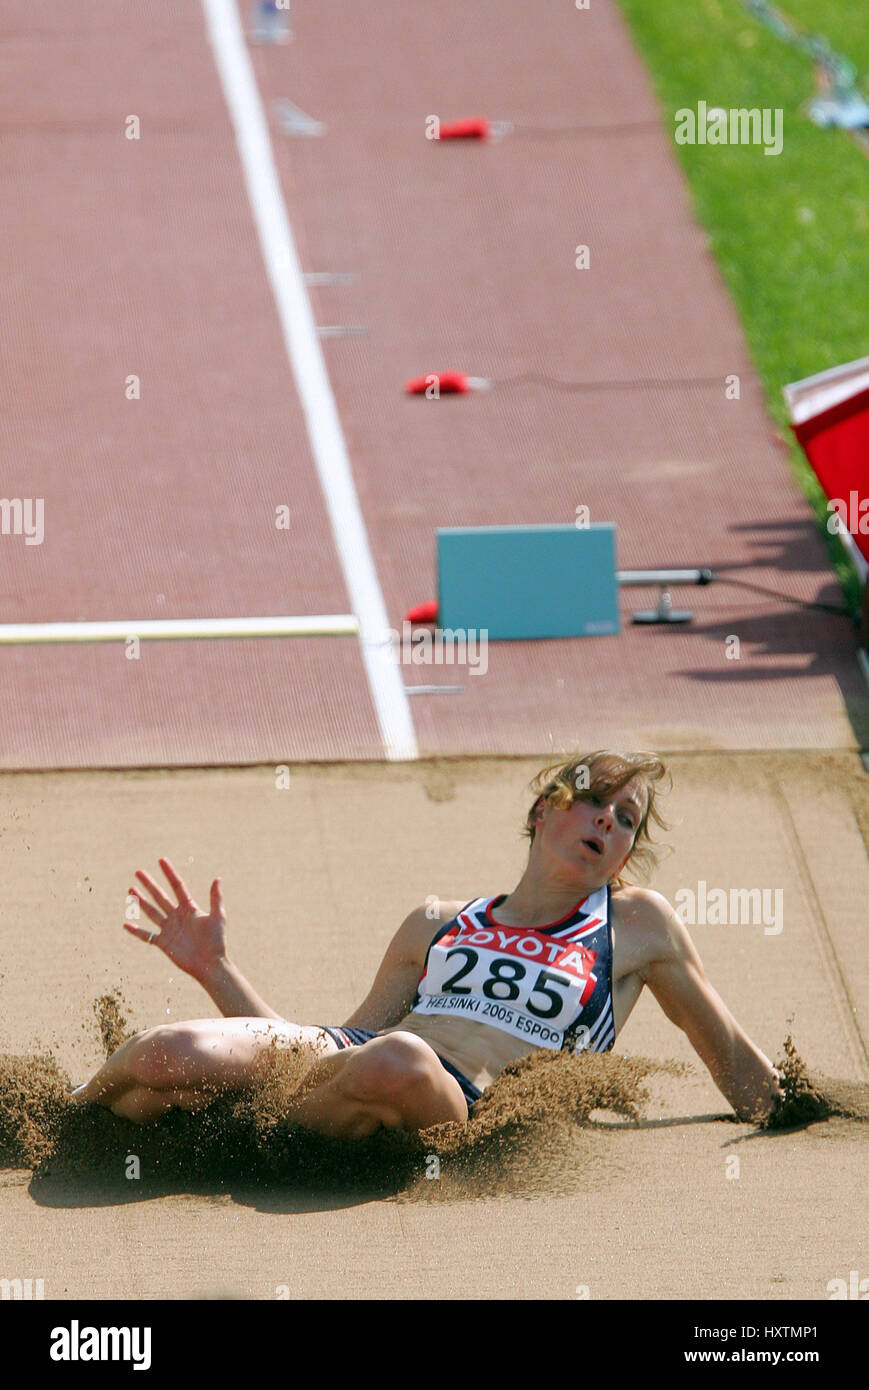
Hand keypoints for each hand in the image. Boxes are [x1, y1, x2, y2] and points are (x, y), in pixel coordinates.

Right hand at [124, 858, 226, 981]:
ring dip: (140, 901)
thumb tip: (217, 878)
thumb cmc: (217, 941)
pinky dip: (136, 931)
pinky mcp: (163, 943)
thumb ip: (215, 899)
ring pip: (151, 912)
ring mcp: (169, 929)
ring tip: (131, 889)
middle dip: (149, 884)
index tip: (161, 860)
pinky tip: (125, 924)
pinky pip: (146, 936)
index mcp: (190, 908)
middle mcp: (177, 916)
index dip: (169, 873)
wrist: (210, 964)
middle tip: (139, 872)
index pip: (177, 886)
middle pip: (160, 896)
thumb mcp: (218, 917)